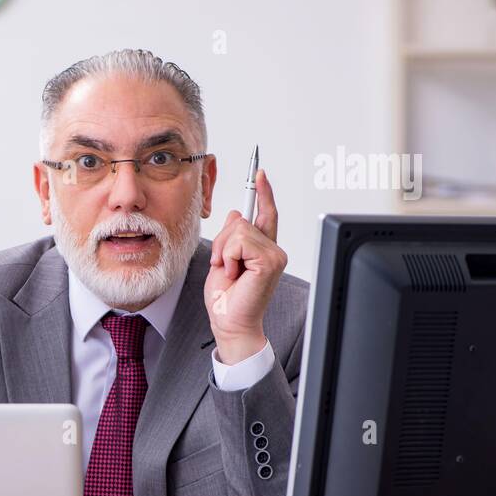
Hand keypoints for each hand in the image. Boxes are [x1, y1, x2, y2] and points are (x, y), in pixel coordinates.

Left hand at [203, 168, 287, 364]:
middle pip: (241, 219)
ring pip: (238, 229)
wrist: (228, 322)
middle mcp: (272, 248)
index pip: (264, 212)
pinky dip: (229, 256)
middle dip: (222, 241)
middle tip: (222, 265)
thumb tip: (237, 213)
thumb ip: (231, 237)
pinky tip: (234, 273)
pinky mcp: (270, 260)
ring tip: (229, 271)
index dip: (262, 191)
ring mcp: (274, 254)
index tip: (260, 172)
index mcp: (262, 248)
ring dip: (223, 250)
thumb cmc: (226, 298)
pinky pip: (240, 241)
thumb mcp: (221, 260)